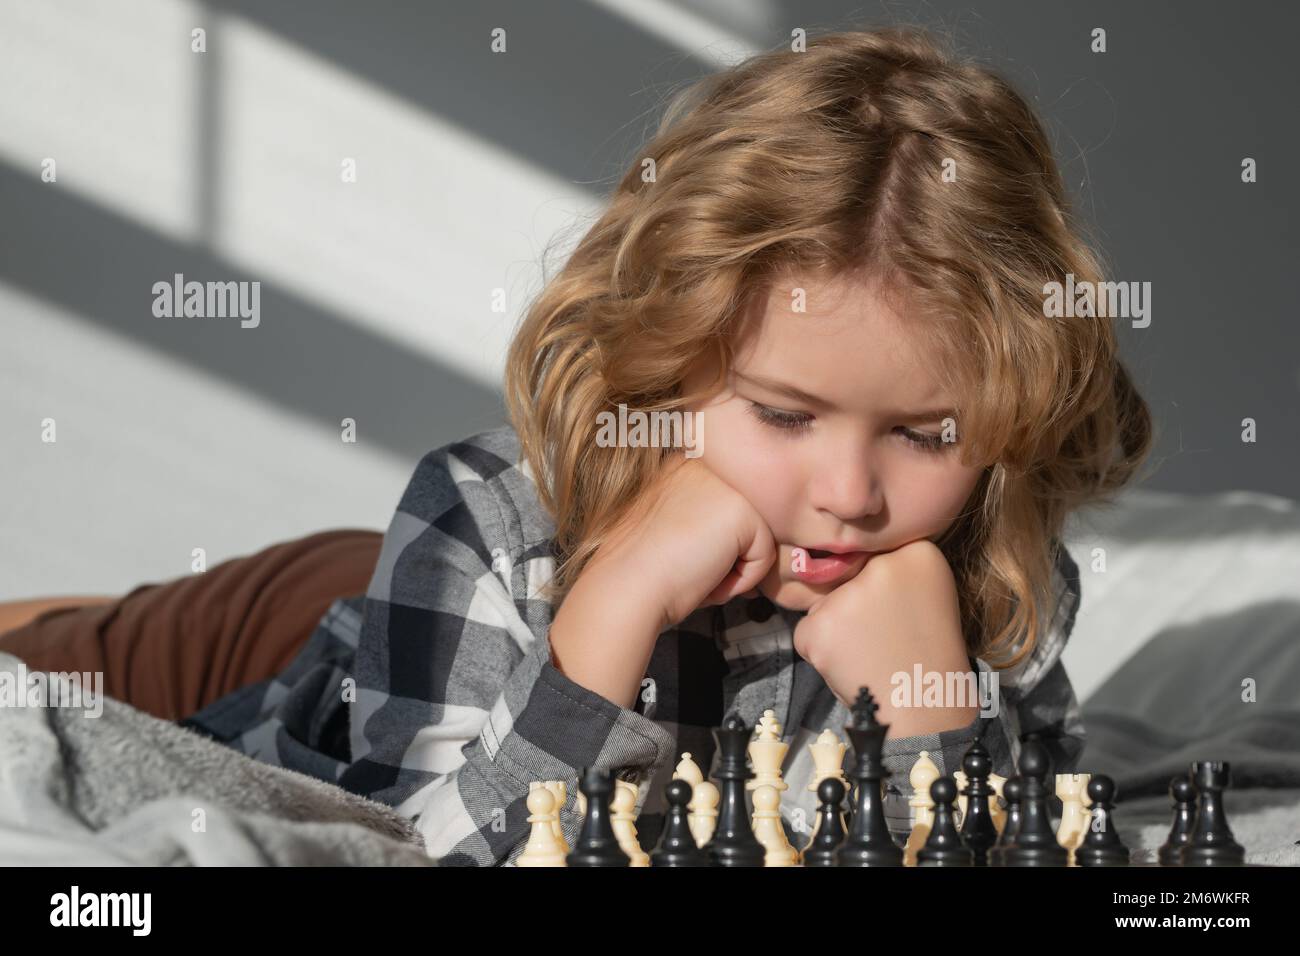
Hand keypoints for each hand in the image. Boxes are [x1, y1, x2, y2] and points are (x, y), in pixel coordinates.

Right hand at [549, 454, 775, 708]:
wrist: (625, 586)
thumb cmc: (639, 570)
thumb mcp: (670, 527)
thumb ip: (704, 520)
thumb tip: (739, 540)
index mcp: (683, 464)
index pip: (723, 511)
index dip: (707, 545)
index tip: (676, 556)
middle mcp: (706, 463)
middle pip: (743, 521)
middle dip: (724, 555)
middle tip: (687, 566)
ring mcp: (726, 483)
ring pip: (757, 539)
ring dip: (732, 569)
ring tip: (695, 571)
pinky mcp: (743, 510)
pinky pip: (765, 557)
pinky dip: (741, 582)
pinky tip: (706, 577)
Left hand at [792, 539, 978, 735]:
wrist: (925, 709)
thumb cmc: (926, 654)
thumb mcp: (928, 595)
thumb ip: (894, 571)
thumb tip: (842, 565)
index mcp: (918, 552)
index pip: (875, 556)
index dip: (880, 587)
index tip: (899, 612)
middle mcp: (883, 565)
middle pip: (846, 577)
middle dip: (854, 605)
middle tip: (883, 636)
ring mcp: (849, 595)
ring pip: (823, 603)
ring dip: (836, 629)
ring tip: (869, 653)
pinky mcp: (821, 625)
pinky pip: (807, 631)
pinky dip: (820, 651)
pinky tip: (850, 666)